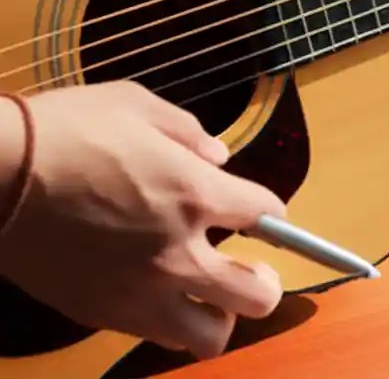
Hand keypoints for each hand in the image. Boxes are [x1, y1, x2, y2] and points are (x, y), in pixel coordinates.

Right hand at [0, 81, 285, 358]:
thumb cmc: (63, 129)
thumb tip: (217, 156)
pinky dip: (168, 321)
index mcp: (196, 194)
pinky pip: (155, 335)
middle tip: (254, 270)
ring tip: (208, 295)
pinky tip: (158, 295)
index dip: (273, 213)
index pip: (269, 216)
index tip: (262, 211)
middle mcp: (179, 252)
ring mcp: (139, 291)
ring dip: (219, 316)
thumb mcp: (135, 104)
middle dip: (265, 284)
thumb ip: (188, 132)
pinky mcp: (100, 313)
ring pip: (209, 336)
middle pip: (257, 298)